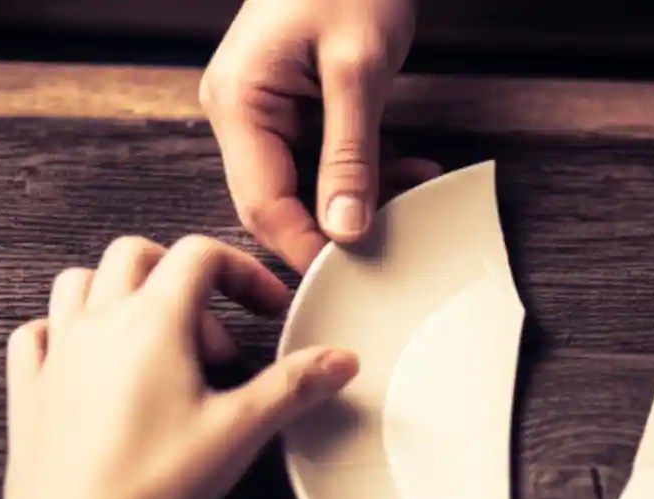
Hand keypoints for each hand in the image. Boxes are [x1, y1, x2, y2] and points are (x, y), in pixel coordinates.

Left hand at [3, 235, 358, 498]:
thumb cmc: (154, 481)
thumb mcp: (242, 429)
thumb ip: (294, 386)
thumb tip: (339, 359)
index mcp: (154, 322)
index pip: (199, 255)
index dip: (242, 271)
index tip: (267, 307)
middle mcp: (99, 324)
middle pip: (137, 255)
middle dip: (184, 277)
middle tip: (216, 332)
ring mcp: (57, 353)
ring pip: (80, 283)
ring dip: (122, 292)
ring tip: (157, 338)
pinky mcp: (31, 390)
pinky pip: (35, 333)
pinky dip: (64, 330)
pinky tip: (89, 360)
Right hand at [200, 0, 439, 271]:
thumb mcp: (358, 70)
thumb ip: (351, 154)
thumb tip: (345, 230)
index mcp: (239, 103)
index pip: (263, 205)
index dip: (307, 247)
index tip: (353, 273)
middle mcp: (242, 113)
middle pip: (282, 203)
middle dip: (339, 224)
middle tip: (393, 239)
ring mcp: (268, 111)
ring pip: (310, 186)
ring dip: (364, 196)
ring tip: (415, 188)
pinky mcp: (297, 108)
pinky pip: (327, 159)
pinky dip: (369, 169)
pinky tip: (410, 166)